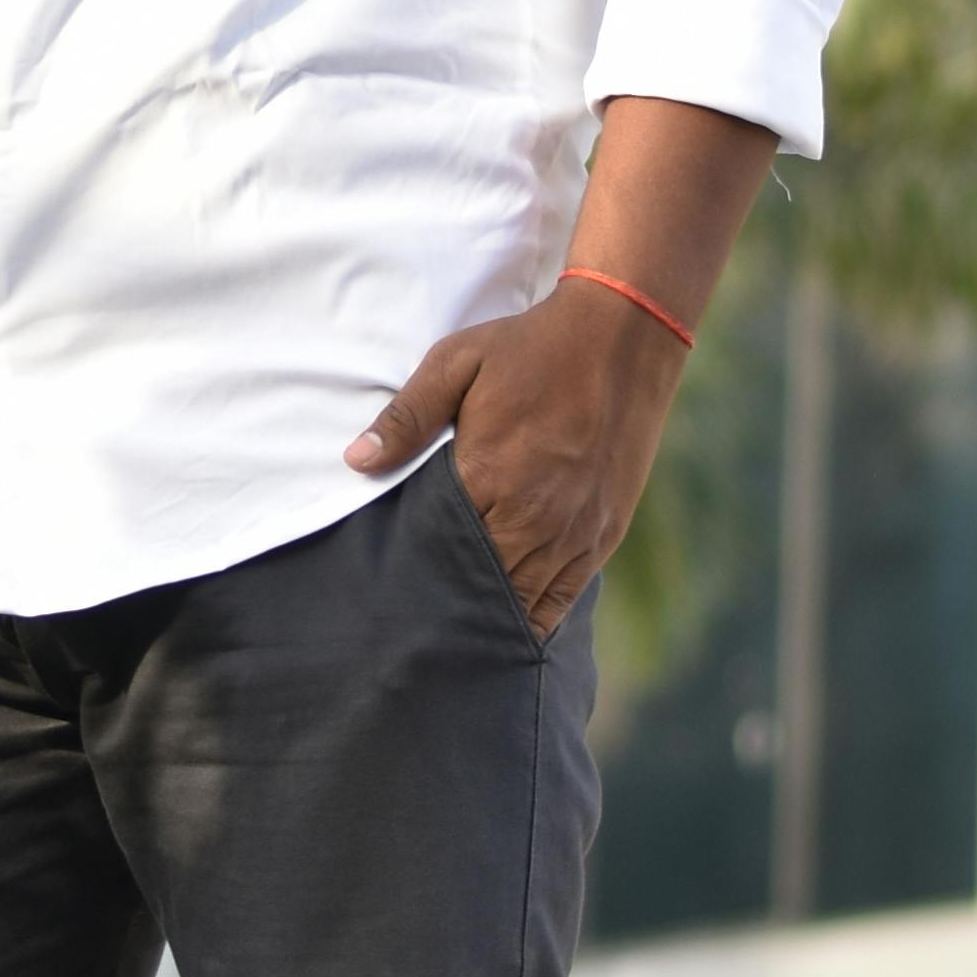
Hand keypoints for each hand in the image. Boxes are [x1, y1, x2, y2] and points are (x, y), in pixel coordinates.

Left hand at [349, 279, 683, 637]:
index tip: (393, 597)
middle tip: (415, 632)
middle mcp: (535, 518)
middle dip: (449, 609)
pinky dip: (537, 616)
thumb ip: (406, 417)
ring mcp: (575, 532)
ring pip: (524, 604)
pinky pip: (565, 597)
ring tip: (455, 640)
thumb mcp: (456, 363)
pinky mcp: (605, 533)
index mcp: (490, 479)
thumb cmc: (530, 348)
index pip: (441, 555)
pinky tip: (509, 627)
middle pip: (481, 591)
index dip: (417, 579)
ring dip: (490, 620)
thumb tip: (356, 461)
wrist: (621, 336)